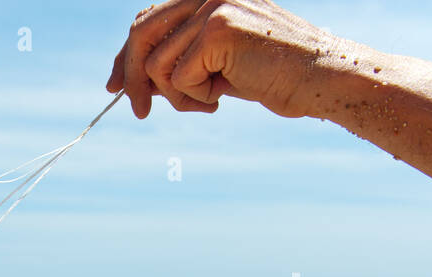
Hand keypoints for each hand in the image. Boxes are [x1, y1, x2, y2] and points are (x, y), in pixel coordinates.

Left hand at [107, 0, 337, 118]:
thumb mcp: (214, 62)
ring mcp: (213, 5)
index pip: (147, 20)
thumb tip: (127, 78)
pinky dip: (196, 98)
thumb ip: (177, 58)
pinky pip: (178, 77)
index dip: (124, 55)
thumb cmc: (270, 74)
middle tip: (141, 111)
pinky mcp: (218, 28)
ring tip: (209, 100)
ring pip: (157, 64)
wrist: (317, 78)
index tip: (114, 86)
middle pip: (141, 35)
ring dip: (178, 95)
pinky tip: (223, 95)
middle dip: (133, 79)